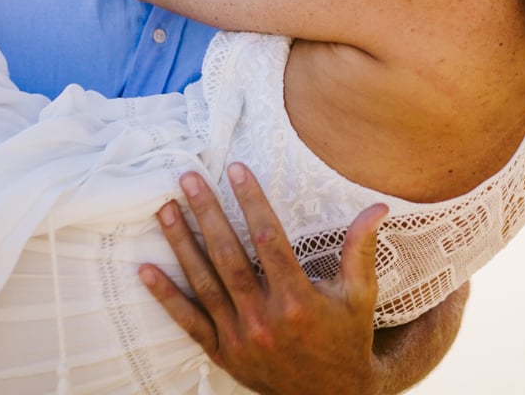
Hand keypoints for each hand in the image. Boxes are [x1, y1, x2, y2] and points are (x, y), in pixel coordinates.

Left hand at [140, 162, 387, 394]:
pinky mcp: (223, 353)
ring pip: (204, 283)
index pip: (268, 239)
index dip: (251, 201)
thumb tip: (378, 207)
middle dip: (207, 213)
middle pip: (228, 256)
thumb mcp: (360, 295)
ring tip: (166, 209)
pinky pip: (189, 322)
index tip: (236, 170)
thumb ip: (360, 249)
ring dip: (182, 244)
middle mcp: (264, 319)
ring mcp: (239, 338)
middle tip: (188, 179)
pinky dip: (166, 296)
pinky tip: (146, 270)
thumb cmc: (346, 338)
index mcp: (298, 300)